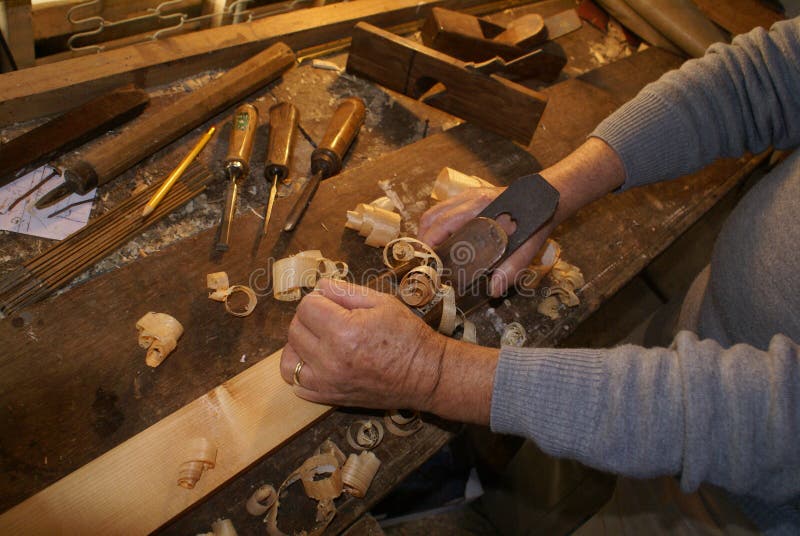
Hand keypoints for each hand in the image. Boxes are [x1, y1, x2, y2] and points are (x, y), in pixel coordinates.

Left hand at [280, 278, 447, 410]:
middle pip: (294, 330)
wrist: (426, 375)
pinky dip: (303, 371)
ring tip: (320, 341)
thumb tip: (319, 287)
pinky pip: (297, 385)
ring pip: (288, 360)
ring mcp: (328, 382)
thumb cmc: (408, 336)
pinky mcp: (330, 398)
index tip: (334, 303)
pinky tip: (320, 362)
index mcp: (343, 331)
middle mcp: (330, 359)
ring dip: (299, 346)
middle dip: (309, 319)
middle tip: (331, 319)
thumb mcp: (382, 302)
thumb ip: (345, 292)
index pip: (306, 307)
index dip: (319, 299)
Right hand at [418, 187, 553, 296]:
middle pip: (431, 217)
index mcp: (480, 207)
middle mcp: (468, 198)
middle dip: (422, 240)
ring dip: (427, 233)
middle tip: (426, 263)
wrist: (545, 200)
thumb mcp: (527, 246)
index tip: (427, 262)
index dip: (428, 242)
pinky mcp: (468, 197)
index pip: (442, 223)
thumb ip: (512, 267)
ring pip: (434, 212)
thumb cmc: (535, 221)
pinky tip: (442, 242)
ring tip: (431, 255)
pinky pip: (442, 210)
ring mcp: (466, 195)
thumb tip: (495, 289)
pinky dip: (436, 226)